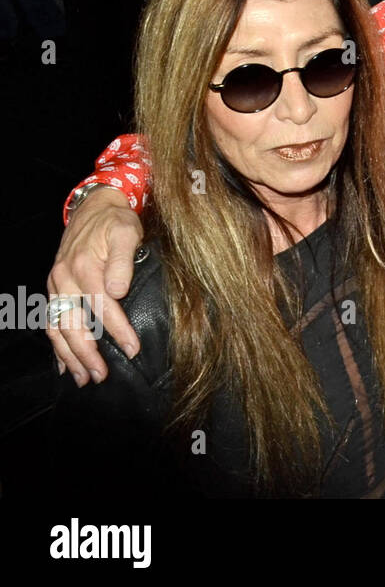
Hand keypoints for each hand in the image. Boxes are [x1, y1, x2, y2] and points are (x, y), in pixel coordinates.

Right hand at [46, 186, 142, 384]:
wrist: (94, 208)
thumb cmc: (116, 222)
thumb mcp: (127, 232)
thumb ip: (123, 261)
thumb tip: (118, 291)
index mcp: (85, 267)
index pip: (102, 307)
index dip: (117, 331)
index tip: (132, 349)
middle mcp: (65, 279)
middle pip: (73, 324)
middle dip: (87, 353)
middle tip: (102, 376)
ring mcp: (56, 285)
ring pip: (58, 327)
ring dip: (70, 355)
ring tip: (84, 378)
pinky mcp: (54, 288)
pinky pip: (51, 321)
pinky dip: (57, 345)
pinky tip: (64, 364)